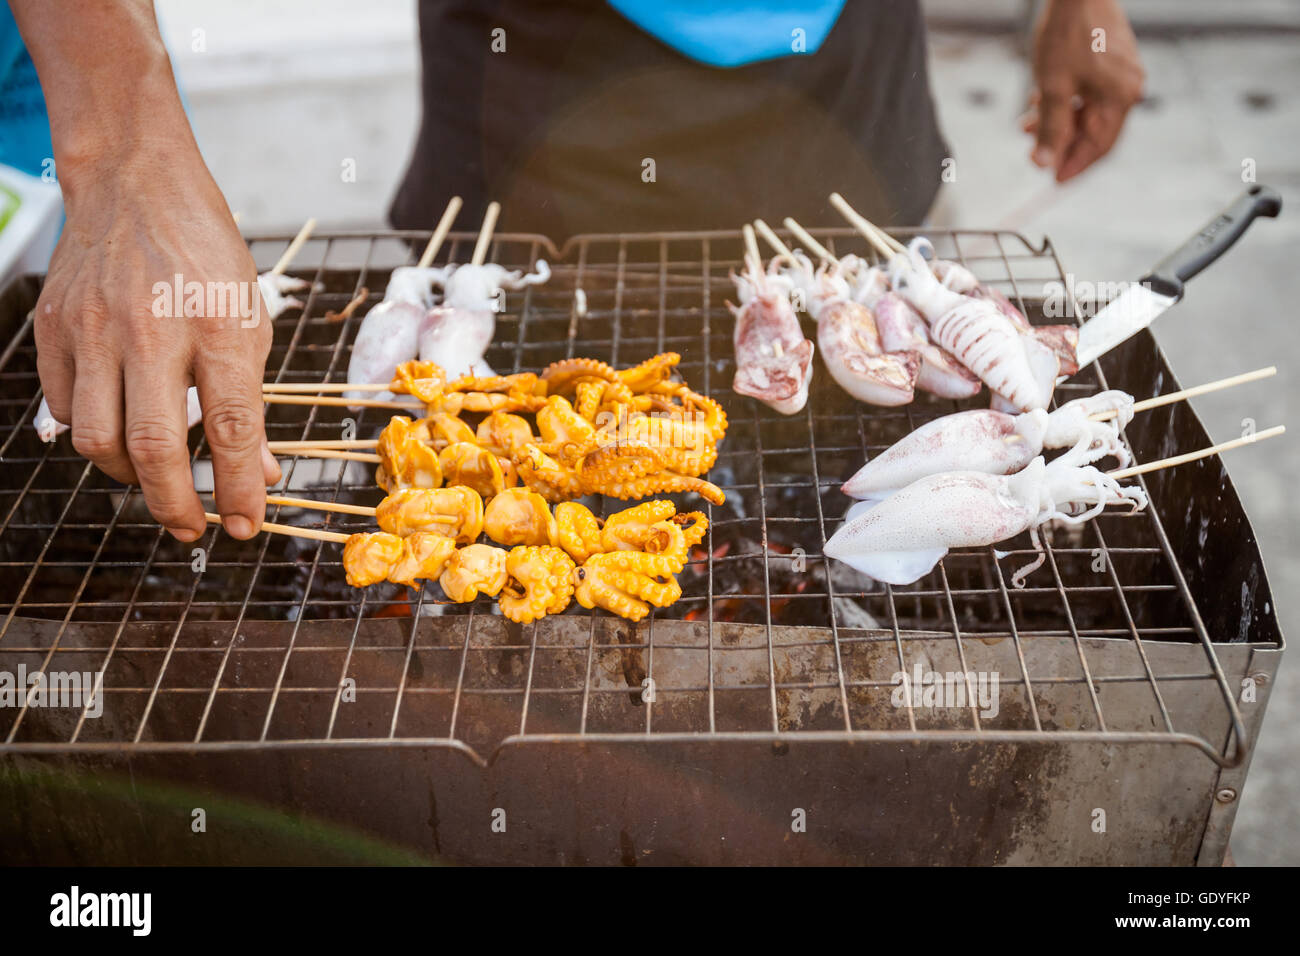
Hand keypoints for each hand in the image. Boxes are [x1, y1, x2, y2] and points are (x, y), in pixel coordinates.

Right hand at [35, 152, 280, 540]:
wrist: (136, 185)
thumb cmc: (205, 257)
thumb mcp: (250, 321)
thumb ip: (250, 400)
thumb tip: (261, 473)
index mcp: (218, 326)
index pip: (231, 428)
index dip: (240, 489)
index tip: (246, 525)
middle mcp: (151, 330)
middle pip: (154, 447)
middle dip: (175, 504)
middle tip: (193, 529)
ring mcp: (93, 328)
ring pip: (96, 439)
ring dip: (128, 475)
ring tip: (155, 478)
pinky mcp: (54, 327)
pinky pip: (62, 408)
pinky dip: (91, 435)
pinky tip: (117, 430)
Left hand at [1024, 0, 1144, 181]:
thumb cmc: (1068, 33)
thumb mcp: (1052, 87)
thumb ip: (1050, 128)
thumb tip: (1044, 163)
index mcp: (1120, 98)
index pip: (1099, 147)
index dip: (1074, 165)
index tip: (1052, 179)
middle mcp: (1129, 88)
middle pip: (1094, 132)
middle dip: (1062, 144)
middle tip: (1034, 154)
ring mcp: (1123, 74)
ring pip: (1088, 112)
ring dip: (1059, 122)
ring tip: (1028, 124)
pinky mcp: (1113, 62)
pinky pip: (1090, 94)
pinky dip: (1066, 103)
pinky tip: (1040, 101)